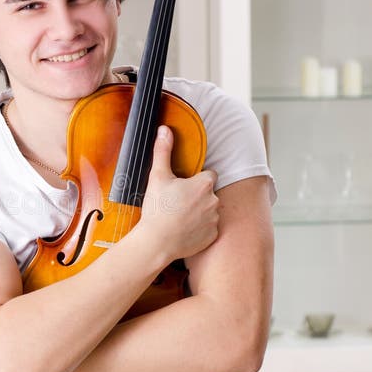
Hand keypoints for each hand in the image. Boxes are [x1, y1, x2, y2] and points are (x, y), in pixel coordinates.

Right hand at [140, 125, 219, 262]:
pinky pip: (209, 228)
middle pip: (209, 193)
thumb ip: (163, 151)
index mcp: (204, 184)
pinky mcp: (212, 236)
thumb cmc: (157, 209)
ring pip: (209, 211)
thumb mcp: (158, 177)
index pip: (209, 175)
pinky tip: (184, 230)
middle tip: (177, 203)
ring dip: (199, 212)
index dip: (196, 180)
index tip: (183, 187)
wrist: (156, 242)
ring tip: (179, 218)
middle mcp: (214, 201)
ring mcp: (215, 220)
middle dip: (197, 196)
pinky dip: (199, 229)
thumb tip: (165, 129)